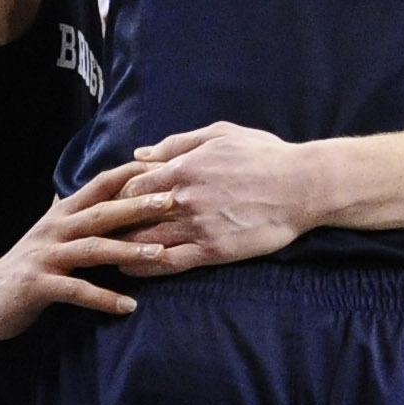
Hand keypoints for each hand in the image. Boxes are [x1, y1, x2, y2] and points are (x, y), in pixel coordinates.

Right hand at [0, 166, 173, 338]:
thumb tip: (99, 183)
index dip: (131, 173)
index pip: (100, 185)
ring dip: (128, 250)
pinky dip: (103, 297)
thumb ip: (76, 209)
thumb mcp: (52, 231)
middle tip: (173, 200)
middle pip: (102, 212)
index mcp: (63, 214)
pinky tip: (128, 306)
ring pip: (92, 248)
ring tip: (160, 254)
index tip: (166, 165)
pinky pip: (76, 290)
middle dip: (138, 205)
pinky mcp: (38, 285)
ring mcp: (46, 256)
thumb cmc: (26, 264)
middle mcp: (56, 229)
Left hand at [118, 124, 339, 272]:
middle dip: (112, 224)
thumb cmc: (265, 155)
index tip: (114, 203)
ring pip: (144, 241)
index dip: (118, 195)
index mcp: (182, 168)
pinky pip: (168, 262)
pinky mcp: (212, 251)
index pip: (131, 185)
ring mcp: (197, 226)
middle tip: (101, 232)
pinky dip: (144, 267)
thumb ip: (177, 143)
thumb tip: (140, 154)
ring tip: (107, 253)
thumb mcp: (220, 134)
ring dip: (121, 248)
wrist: (302, 186)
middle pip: (131, 215)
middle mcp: (183, 198)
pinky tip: (130, 269)